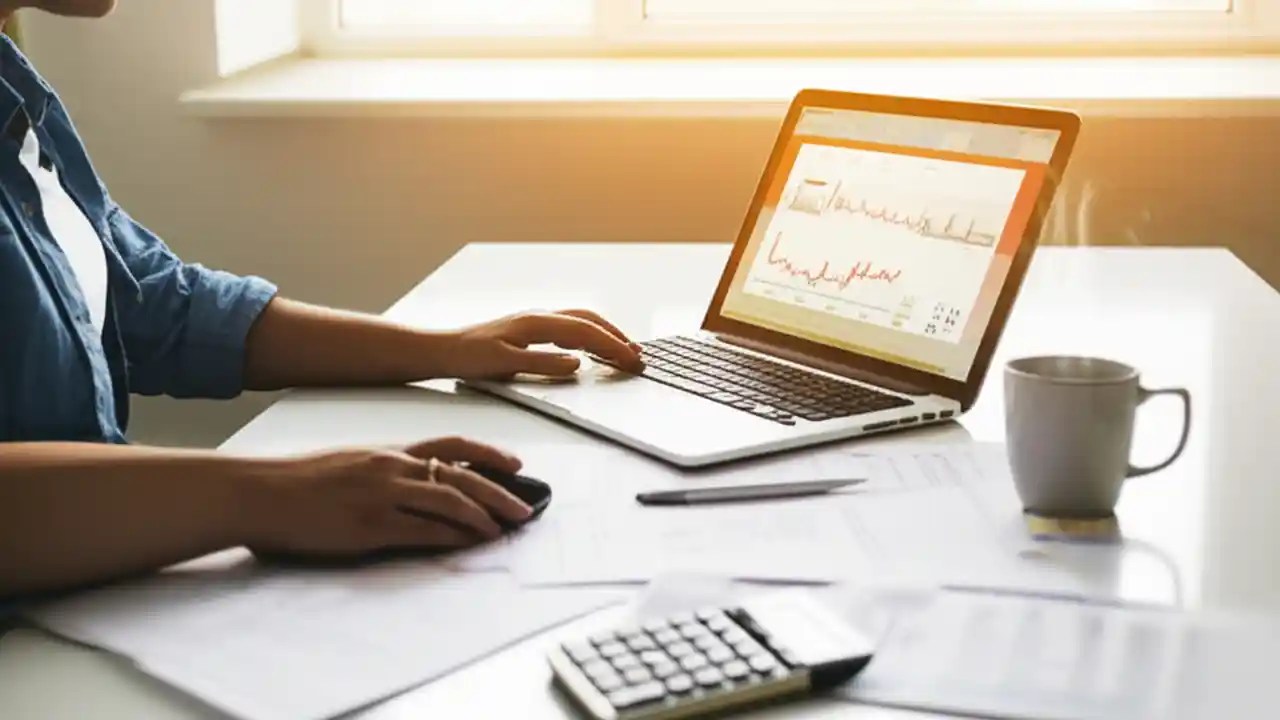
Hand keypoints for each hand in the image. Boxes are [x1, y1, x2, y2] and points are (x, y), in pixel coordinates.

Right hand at [244, 437, 532, 558]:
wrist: (260, 492)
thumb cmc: (298, 482)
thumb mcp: (349, 464)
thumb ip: (385, 472)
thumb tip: (418, 485)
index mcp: (388, 452)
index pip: (450, 446)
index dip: (487, 454)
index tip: (515, 463)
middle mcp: (392, 467)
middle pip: (460, 475)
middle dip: (499, 492)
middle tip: (524, 507)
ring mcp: (382, 495)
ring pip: (449, 501)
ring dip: (483, 516)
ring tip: (504, 529)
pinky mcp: (370, 525)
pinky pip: (423, 530)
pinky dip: (451, 537)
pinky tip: (468, 542)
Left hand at [438, 309, 644, 378]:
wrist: (443, 350)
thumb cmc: (468, 357)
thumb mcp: (505, 364)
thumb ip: (542, 364)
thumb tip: (577, 364)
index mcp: (537, 323)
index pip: (586, 332)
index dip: (613, 346)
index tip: (633, 361)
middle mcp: (540, 316)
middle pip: (589, 320)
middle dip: (616, 336)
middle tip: (637, 357)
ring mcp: (536, 321)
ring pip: (581, 321)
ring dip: (605, 334)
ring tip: (624, 351)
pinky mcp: (530, 330)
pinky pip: (569, 327)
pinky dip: (590, 335)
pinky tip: (592, 348)